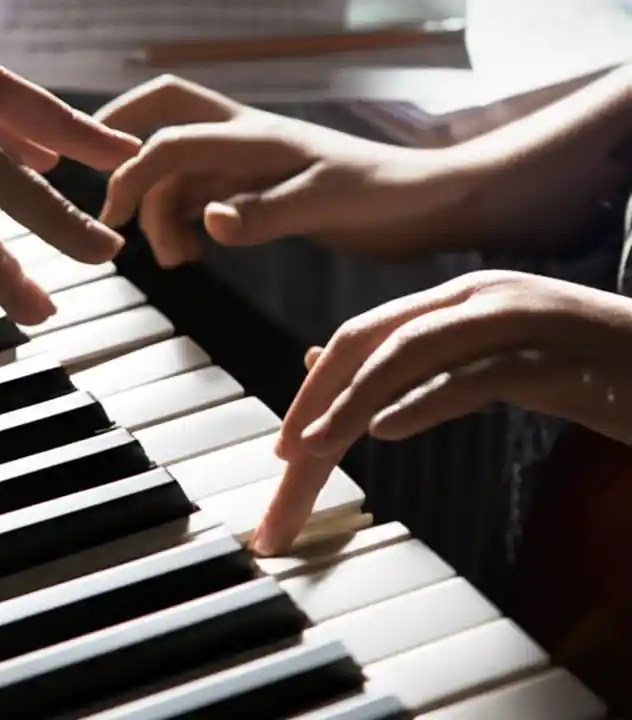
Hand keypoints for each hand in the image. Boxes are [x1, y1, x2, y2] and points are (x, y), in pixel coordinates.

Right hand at [92, 75, 490, 266]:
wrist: (425, 203)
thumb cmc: (382, 195)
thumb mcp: (324, 205)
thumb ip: (263, 214)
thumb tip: (209, 221)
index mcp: (254, 135)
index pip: (172, 141)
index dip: (133, 173)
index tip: (115, 217)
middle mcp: (241, 138)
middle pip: (164, 111)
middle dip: (122, 137)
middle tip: (100, 188)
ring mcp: (245, 162)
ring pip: (177, 168)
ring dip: (159, 208)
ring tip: (175, 261)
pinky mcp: (254, 188)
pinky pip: (198, 195)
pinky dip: (182, 221)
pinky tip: (192, 254)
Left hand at [251, 269, 631, 554]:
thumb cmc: (589, 371)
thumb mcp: (495, 365)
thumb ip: (423, 364)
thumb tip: (330, 366)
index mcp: (462, 299)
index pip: (364, 334)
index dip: (316, 387)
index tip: (286, 444)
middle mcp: (481, 298)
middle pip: (372, 339)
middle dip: (317, 398)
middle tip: (284, 456)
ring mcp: (520, 321)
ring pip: (411, 352)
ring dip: (352, 404)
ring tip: (313, 449)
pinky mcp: (558, 358)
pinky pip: (476, 375)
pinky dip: (424, 401)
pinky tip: (386, 429)